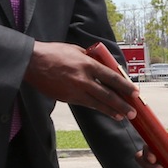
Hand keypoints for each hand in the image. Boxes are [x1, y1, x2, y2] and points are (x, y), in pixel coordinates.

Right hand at [23, 42, 137, 120]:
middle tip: (133, 113)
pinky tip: (105, 112)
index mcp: (88, 64)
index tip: (135, 93)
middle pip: (108, 95)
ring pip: (98, 104)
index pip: (112, 77)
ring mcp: (75, 90)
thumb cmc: (54, 53)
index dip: (125, 86)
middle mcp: (84, 79)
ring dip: (111, 111)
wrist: (32, 62)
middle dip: (122, 105)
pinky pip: (86, 104)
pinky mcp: (67, 98)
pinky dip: (97, 108)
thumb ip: (90, 59)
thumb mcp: (76, 50)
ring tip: (122, 117)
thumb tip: (104, 66)